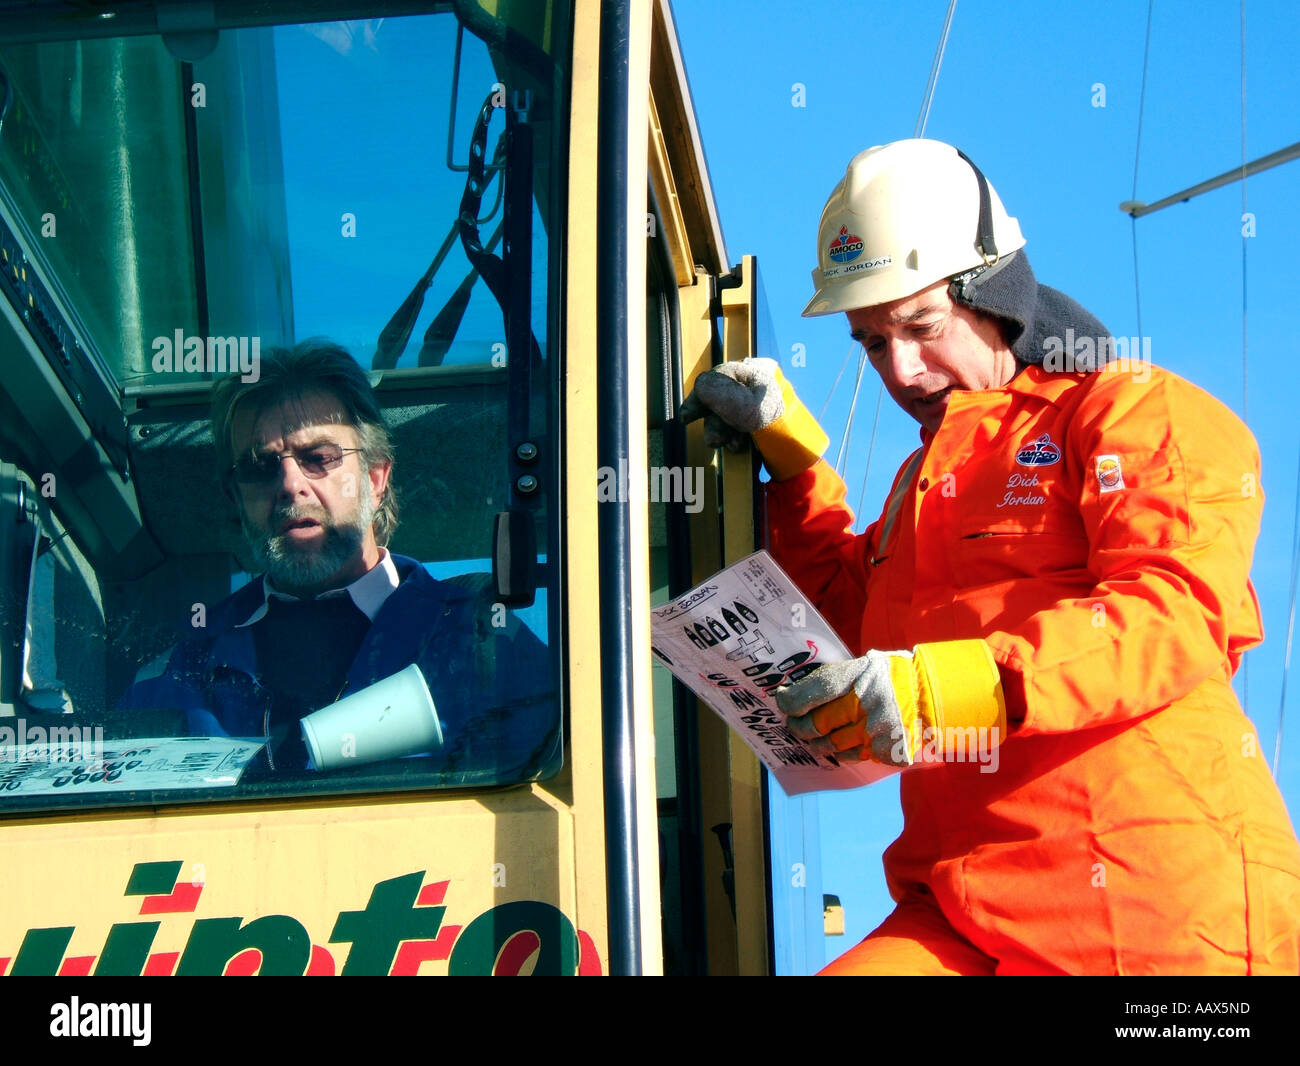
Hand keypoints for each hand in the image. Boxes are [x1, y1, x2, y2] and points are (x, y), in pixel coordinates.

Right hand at [680, 358, 828, 479]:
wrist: (798, 459)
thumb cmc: (777, 429)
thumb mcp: (745, 407)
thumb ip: (716, 391)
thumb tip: (700, 388)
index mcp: (759, 373)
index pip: (719, 377)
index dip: (701, 396)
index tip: (688, 416)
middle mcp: (758, 385)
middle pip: (719, 398)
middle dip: (714, 421)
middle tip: (715, 439)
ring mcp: (758, 404)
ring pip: (725, 414)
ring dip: (722, 431)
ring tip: (733, 445)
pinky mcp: (758, 423)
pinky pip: (734, 427)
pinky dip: (731, 437)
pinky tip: (737, 446)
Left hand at [775, 641, 1007, 766]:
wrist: (939, 696)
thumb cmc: (897, 676)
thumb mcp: (868, 665)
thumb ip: (836, 678)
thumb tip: (796, 693)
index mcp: (857, 677)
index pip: (809, 694)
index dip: (789, 702)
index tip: (782, 703)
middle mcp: (864, 705)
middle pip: (815, 725)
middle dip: (798, 727)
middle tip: (793, 725)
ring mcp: (876, 731)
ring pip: (831, 745)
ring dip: (817, 743)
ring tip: (813, 738)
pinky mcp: (887, 750)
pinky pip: (853, 756)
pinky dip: (841, 753)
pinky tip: (837, 747)